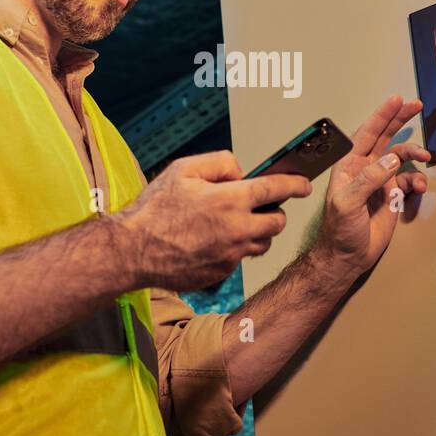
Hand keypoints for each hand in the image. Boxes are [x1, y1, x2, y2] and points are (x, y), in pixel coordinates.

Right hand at [116, 150, 311, 292]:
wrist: (132, 251)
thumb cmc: (155, 208)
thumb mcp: (183, 169)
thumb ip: (219, 162)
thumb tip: (241, 171)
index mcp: (230, 199)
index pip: (277, 189)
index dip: (295, 184)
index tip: (303, 184)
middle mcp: (237, 229)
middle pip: (278, 221)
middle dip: (274, 211)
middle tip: (260, 205)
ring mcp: (231, 255)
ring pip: (262, 243)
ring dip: (257, 232)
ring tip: (234, 223)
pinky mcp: (222, 273)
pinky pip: (240, 259)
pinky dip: (235, 248)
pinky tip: (213, 241)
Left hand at [312, 94, 429, 277]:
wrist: (348, 256)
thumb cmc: (340, 230)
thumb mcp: (348, 202)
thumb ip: (369, 179)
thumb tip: (392, 159)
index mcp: (349, 164)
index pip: (366, 133)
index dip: (382, 116)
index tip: (397, 100)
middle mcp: (365, 167)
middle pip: (385, 136)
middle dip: (400, 119)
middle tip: (417, 105)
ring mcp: (380, 179)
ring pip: (401, 156)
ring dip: (414, 153)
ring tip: (425, 157)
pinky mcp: (392, 194)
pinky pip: (409, 178)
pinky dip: (418, 179)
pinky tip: (420, 187)